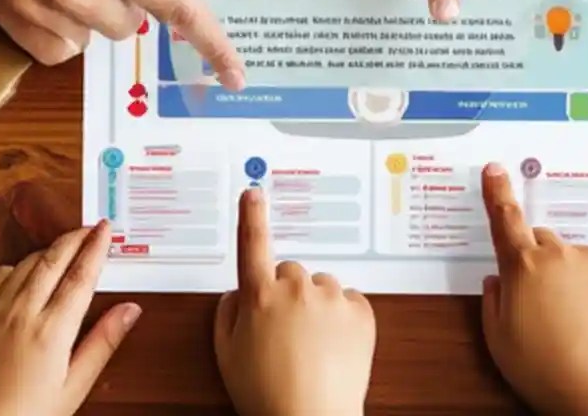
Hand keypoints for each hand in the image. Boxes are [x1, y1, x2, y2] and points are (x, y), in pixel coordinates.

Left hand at [0, 221, 139, 415]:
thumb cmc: (26, 413)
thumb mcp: (75, 385)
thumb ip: (103, 342)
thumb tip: (129, 311)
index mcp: (52, 331)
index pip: (81, 276)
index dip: (96, 248)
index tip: (106, 230)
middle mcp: (23, 313)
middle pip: (54, 259)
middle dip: (75, 238)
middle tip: (90, 228)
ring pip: (27, 263)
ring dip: (49, 249)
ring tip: (66, 246)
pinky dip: (17, 264)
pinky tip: (26, 270)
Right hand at [214, 189, 375, 415]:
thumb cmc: (264, 394)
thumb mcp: (226, 355)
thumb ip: (226, 313)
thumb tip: (237, 292)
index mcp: (259, 295)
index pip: (252, 244)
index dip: (252, 215)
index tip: (253, 192)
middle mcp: (296, 288)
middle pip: (290, 272)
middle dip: (287, 292)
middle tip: (285, 331)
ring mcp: (332, 298)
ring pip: (321, 287)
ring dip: (316, 305)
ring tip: (311, 346)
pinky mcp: (361, 312)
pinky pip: (349, 302)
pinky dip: (342, 318)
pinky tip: (333, 347)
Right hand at [479, 164, 587, 415]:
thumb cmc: (543, 368)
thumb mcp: (498, 339)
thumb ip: (493, 301)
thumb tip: (497, 282)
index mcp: (522, 267)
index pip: (505, 219)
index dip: (498, 192)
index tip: (495, 170)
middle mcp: (559, 255)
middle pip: (542, 243)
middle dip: (538, 261)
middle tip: (540, 300)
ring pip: (576, 262)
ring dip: (571, 280)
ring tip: (574, 321)